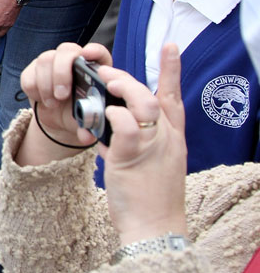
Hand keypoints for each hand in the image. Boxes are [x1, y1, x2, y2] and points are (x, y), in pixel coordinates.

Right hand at [18, 42, 111, 163]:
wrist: (60, 120)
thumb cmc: (78, 114)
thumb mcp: (87, 121)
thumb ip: (89, 126)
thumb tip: (86, 135)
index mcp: (94, 69)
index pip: (97, 52)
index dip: (92, 51)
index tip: (87, 55)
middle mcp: (73, 60)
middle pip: (66, 50)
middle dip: (61, 73)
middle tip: (62, 95)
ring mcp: (52, 62)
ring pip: (45, 59)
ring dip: (46, 85)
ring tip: (53, 104)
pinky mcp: (33, 69)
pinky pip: (28, 74)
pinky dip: (34, 90)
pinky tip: (42, 100)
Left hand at [100, 43, 187, 243]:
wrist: (154, 226)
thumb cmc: (148, 198)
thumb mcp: (148, 163)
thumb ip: (134, 141)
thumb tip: (111, 127)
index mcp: (171, 137)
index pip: (173, 97)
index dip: (171, 71)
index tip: (170, 46)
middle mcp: (166, 137)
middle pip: (152, 94)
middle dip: (127, 79)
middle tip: (106, 73)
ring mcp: (152, 145)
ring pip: (141, 102)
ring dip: (119, 89)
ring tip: (101, 83)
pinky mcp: (134, 155)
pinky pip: (124, 124)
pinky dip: (110, 115)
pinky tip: (99, 117)